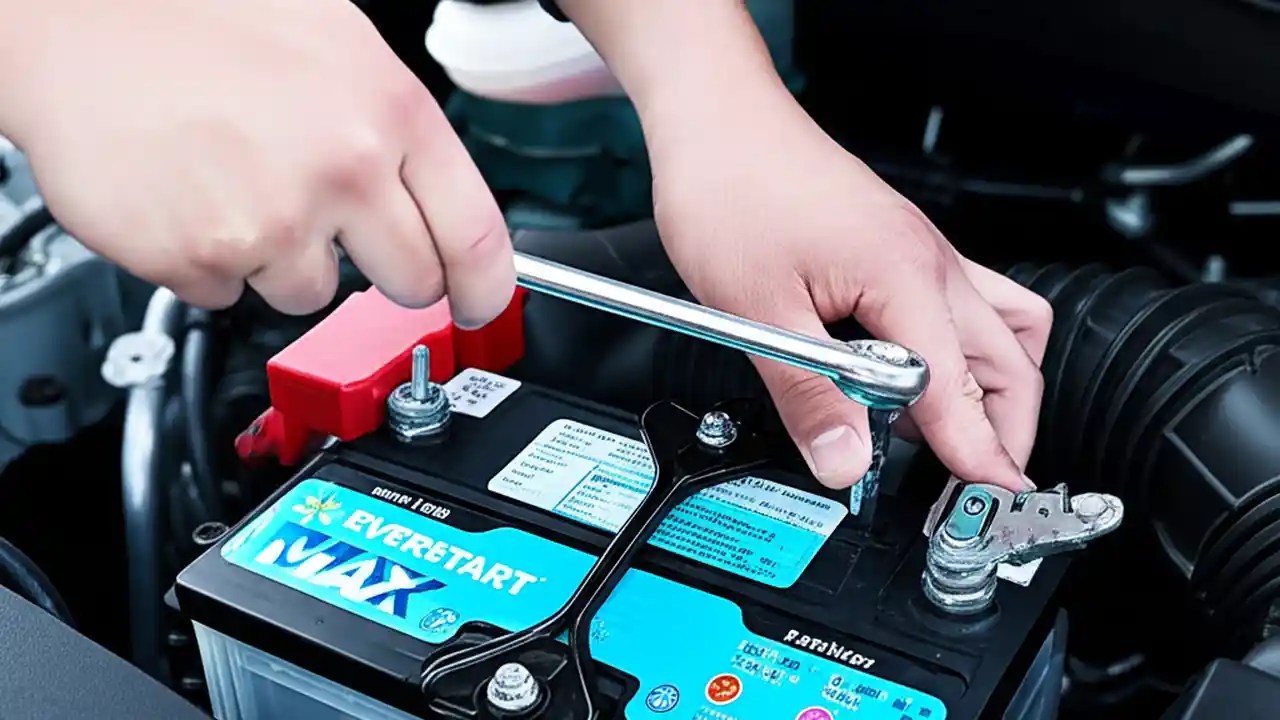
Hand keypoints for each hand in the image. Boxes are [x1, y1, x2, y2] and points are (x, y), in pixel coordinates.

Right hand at [0, 0, 512, 323]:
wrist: (73, 20)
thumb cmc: (199, 17)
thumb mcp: (336, 45)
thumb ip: (391, 128)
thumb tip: (434, 202)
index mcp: (386, 111)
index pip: (477, 233)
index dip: (487, 287)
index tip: (481, 307)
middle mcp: (340, 171)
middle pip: (409, 282)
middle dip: (387, 270)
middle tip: (342, 230)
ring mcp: (270, 222)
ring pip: (313, 293)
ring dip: (286, 259)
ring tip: (242, 184)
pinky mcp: (200, 260)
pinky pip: (232, 295)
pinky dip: (215, 262)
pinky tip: (197, 198)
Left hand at [647, 87, 1050, 491]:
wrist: (718, 120)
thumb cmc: (732, 191)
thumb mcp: (756, 312)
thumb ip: (807, 395)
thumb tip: (843, 461)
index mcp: (905, 276)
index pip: (963, 388)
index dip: (980, 454)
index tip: (996, 500)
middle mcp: (930, 260)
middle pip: (1010, 361)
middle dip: (1005, 429)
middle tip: (979, 481)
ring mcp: (922, 250)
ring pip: (1002, 329)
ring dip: (991, 386)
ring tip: (946, 432)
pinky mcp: (900, 246)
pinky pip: (965, 303)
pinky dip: (958, 349)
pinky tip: (910, 370)